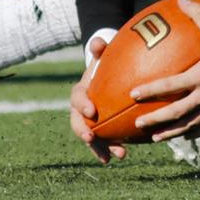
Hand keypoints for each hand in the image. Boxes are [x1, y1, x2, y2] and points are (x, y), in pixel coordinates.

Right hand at [69, 34, 126, 162]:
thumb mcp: (104, 56)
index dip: (82, 105)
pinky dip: (109, 150)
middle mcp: (81, 109)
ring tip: (117, 154)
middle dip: (82, 131)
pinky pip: (103, 143)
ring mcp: (90, 122)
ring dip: (100, 147)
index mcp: (81, 91)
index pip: (77, 98)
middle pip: (77, 122)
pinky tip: (122, 156)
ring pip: (90, 137)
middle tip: (91, 136)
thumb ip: (101, 49)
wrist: (109, 78)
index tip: (91, 111)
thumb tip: (98, 42)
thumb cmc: (107, 66)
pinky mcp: (100, 131)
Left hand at [131, 0, 199, 140]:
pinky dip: (193, 132)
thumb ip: (199, 13)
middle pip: (178, 112)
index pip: (172, 86)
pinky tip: (184, 136)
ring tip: (156, 138)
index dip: (152, 90)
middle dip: (157, 119)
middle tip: (138, 123)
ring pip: (190, 124)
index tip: (133, 94)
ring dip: (172, 132)